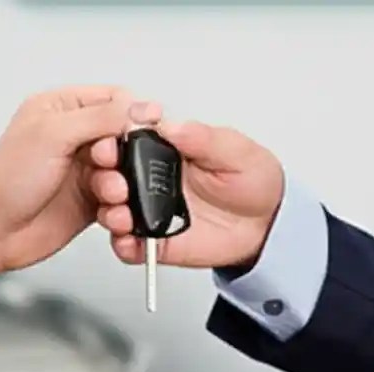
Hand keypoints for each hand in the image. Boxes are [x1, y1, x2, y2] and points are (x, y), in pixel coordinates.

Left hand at [0, 85, 161, 270]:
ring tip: (107, 194)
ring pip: (127, 172)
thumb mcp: (53, 134)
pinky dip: (121, 209)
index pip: (115, 100)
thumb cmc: (5, 181)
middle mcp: (74, 137)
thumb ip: (101, 117)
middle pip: (126, 138)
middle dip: (126, 156)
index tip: (137, 133)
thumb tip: (141, 107)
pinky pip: (121, 201)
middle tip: (107, 166)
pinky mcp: (90, 201)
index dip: (132, 116)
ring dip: (123, 186)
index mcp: (62, 109)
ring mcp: (84, 170)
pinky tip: (108, 213)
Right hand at [85, 117, 284, 269]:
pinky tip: (128, 240)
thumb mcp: (235, 150)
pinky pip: (131, 246)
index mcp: (169, 152)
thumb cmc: (255, 182)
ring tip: (121, 214)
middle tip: (114, 183)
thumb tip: (170, 124)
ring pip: (115, 211)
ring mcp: (154, 212)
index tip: (110, 145)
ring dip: (111, 212)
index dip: (113, 143)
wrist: (268, 225)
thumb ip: (202, 138)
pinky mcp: (158, 242)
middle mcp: (155, 182)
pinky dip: (123, 245)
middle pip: (113, 177)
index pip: (130, 143)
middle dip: (105, 180)